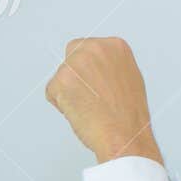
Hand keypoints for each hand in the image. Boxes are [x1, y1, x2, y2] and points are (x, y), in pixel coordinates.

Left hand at [45, 37, 163, 165]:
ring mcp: (76, 62)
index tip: (97, 85)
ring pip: (61, 76)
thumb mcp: (129, 77)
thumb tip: (94, 68)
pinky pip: (52, 91)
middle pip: (70, 58)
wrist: (125, 135)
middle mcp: (95, 48)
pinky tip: (80, 112)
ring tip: (90, 107)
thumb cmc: (128, 115)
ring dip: (69, 92)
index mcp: (114, 45)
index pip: (88, 49)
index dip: (90, 72)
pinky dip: (61, 105)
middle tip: (89, 97)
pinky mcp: (61, 79)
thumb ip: (109, 66)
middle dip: (75, 76)